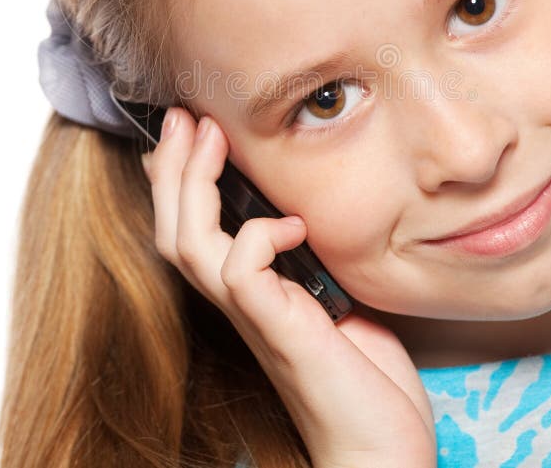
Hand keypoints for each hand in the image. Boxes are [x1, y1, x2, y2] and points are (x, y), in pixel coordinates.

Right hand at [141, 107, 435, 467]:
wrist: (376, 446)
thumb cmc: (359, 373)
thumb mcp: (334, 296)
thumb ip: (311, 258)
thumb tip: (306, 211)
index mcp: (248, 292)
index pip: (193, 228)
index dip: (180, 178)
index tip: (191, 125)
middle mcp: (239, 303)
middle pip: (175, 230)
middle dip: (174, 168)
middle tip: (183, 115)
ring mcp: (255, 318)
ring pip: (192, 245)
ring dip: (194, 185)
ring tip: (209, 135)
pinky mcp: (280, 331)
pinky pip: (242, 273)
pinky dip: (257, 237)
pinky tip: (290, 224)